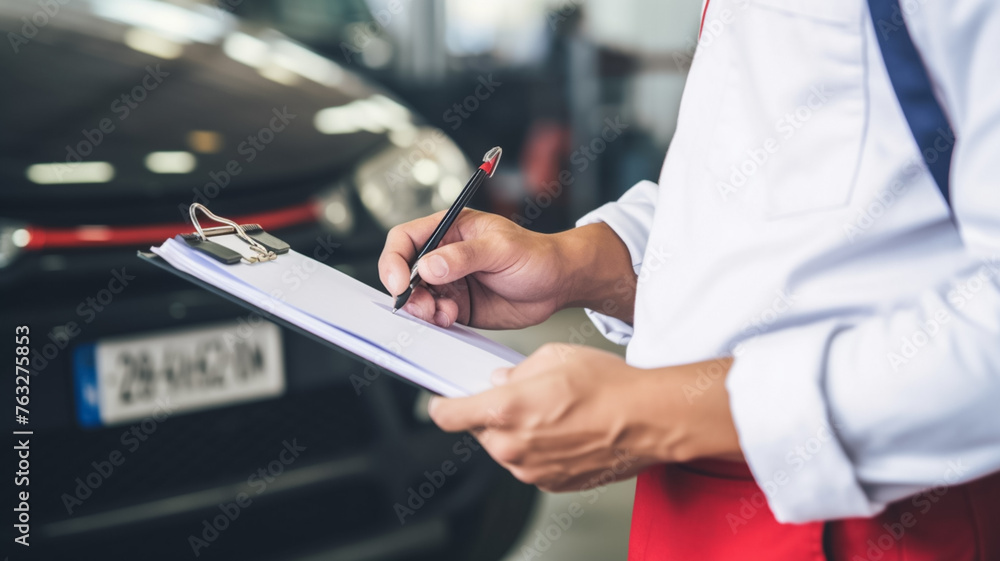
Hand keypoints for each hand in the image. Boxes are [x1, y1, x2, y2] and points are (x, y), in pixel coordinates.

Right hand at [379, 209, 634, 328]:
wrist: (559, 284)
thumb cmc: (536, 255)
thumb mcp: (501, 249)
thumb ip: (464, 256)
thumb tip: (429, 266)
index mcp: (449, 229)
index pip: (405, 239)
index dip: (394, 260)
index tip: (399, 282)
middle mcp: (444, 255)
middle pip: (404, 271)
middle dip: (408, 291)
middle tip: (424, 306)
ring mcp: (449, 282)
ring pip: (417, 297)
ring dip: (422, 309)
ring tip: (444, 314)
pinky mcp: (458, 306)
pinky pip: (434, 315)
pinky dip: (436, 320)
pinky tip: (453, 318)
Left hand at [427, 344, 741, 492]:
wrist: (648, 419)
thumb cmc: (608, 386)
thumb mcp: (553, 356)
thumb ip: (517, 370)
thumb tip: (502, 378)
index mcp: (505, 410)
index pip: (448, 416)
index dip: (441, 406)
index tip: (442, 401)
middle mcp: (512, 446)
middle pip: (480, 431)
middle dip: (493, 414)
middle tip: (523, 396)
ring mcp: (531, 470)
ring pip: (506, 448)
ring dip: (517, 432)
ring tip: (553, 412)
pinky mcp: (550, 483)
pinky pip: (530, 463)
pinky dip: (539, 449)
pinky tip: (565, 430)